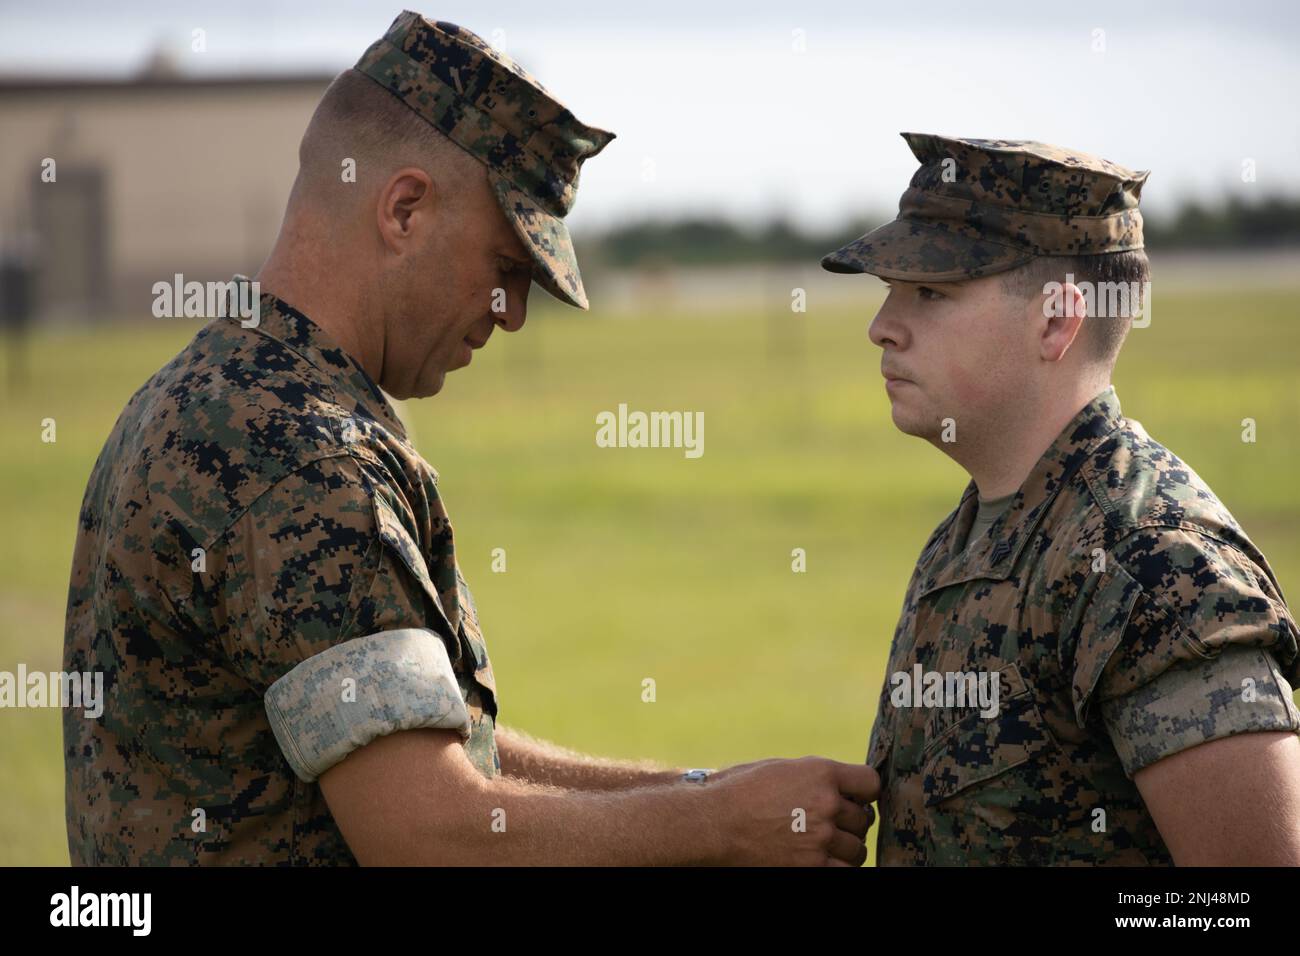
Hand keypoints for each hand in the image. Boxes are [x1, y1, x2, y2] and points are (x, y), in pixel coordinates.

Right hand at [708, 756, 878, 865]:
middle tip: (829, 824)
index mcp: (821, 772)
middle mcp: (826, 803)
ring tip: (823, 844)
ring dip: (845, 848)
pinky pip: (844, 871)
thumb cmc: (741, 792)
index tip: (855, 798)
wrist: (714, 824)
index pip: (871, 782)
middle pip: (863, 818)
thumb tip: (842, 788)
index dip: (864, 792)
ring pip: (857, 848)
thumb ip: (815, 777)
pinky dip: (836, 866)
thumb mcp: (781, 769)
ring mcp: (821, 837)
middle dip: (849, 822)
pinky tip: (821, 860)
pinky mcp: (812, 866)